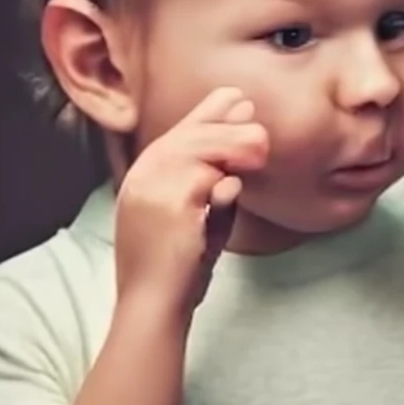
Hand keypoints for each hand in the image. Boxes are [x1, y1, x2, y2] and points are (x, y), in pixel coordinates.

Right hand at [113, 87, 269, 314]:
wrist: (152, 305)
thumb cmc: (175, 269)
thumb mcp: (194, 220)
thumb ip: (211, 189)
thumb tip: (237, 167)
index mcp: (144, 177)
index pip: (177, 134)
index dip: (208, 114)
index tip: (237, 100)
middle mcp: (142, 177)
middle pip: (188, 135)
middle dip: (225, 123)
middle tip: (253, 114)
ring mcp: (151, 188)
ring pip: (197, 148)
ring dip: (233, 144)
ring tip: (261, 145)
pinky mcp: (168, 205)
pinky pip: (203, 179)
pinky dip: (224, 181)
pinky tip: (237, 184)